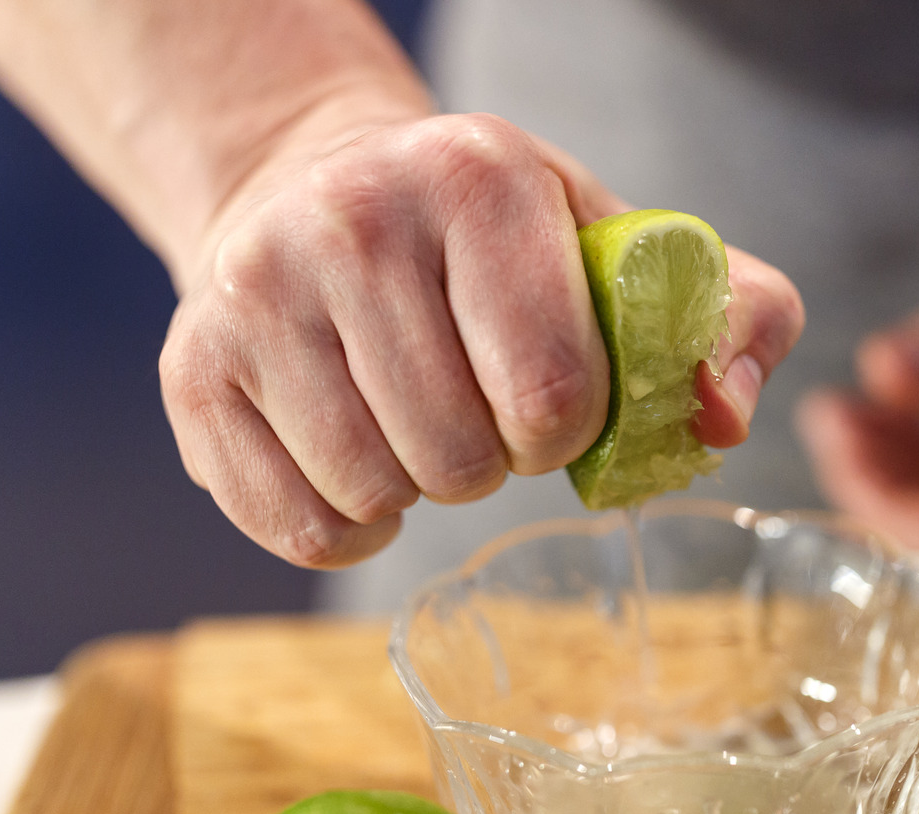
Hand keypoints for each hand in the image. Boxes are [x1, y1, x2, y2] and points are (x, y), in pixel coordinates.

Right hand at [160, 111, 801, 567]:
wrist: (310, 186)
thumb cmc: (488, 238)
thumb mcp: (612, 243)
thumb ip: (727, 313)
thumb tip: (723, 415)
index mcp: (476, 178)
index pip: (552, 390)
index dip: (571, 429)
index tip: (553, 399)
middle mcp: (350, 221)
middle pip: (460, 457)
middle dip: (492, 458)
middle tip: (477, 407)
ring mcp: (256, 296)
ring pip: (376, 495)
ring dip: (420, 487)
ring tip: (417, 420)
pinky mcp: (191, 371)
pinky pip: (301, 530)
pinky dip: (351, 527)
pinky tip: (359, 456)